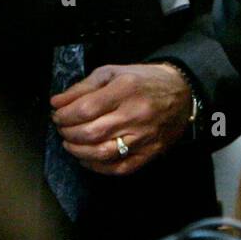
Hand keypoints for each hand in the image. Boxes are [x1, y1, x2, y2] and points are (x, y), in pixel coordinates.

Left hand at [50, 62, 190, 174]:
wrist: (183, 92)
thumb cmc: (144, 80)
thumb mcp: (113, 72)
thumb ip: (84, 87)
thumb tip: (57, 102)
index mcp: (125, 89)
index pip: (85, 109)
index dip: (65, 115)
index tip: (58, 115)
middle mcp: (135, 114)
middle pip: (91, 132)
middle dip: (68, 133)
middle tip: (62, 129)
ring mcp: (143, 136)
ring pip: (102, 153)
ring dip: (78, 151)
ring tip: (71, 143)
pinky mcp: (149, 152)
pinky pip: (118, 167)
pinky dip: (97, 166)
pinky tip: (87, 158)